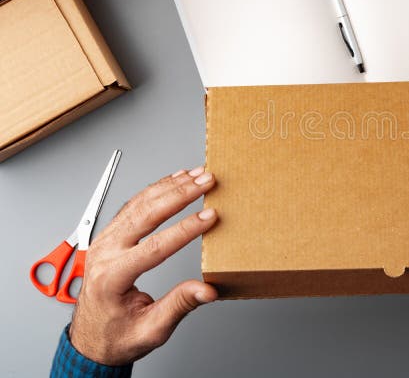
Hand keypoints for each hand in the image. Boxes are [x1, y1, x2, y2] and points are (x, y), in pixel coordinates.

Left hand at [69, 166, 218, 365]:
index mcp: (112, 278)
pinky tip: (175, 179)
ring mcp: (105, 242)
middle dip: (180, 194)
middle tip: (207, 181)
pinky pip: (133, 205)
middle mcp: (104, 254)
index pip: (155, 247)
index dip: (186, 229)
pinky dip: (157, 189)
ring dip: (171, 186)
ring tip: (197, 174)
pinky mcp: (110, 236)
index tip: (210, 216)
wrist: (92, 339)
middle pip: (145, 215)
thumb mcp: (151, 329)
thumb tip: (207, 290)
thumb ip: (179, 306)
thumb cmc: (118, 336)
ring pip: (139, 204)